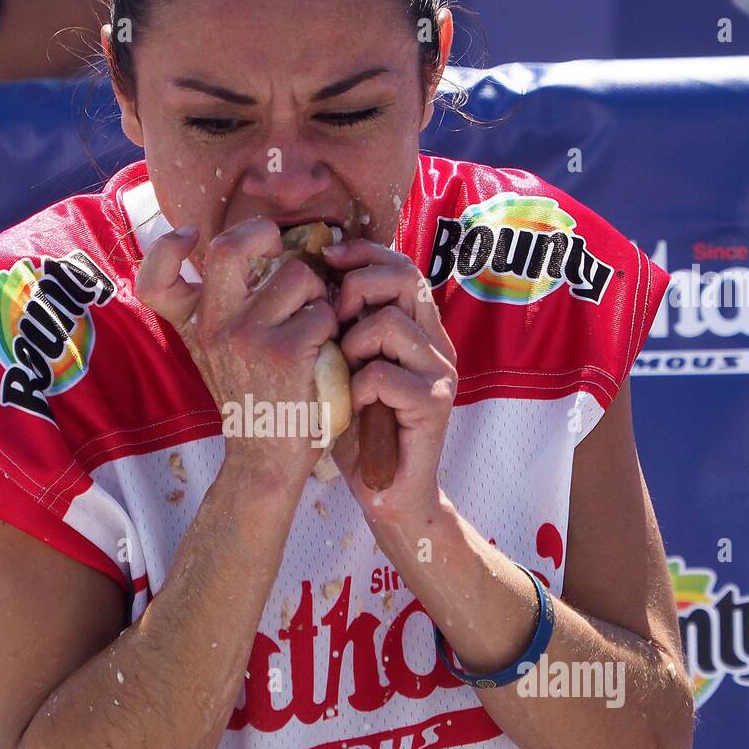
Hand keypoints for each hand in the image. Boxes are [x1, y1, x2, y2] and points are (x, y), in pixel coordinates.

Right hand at [134, 218, 340, 482]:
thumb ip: (226, 311)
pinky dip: (333, 327)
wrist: (266, 460)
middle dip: (264, 234)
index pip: (155, 279)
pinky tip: (325, 352)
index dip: (167, 247)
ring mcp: (246, 337)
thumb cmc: (256, 401)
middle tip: (281, 248)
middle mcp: (212, 327)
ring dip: (317, 294)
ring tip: (315, 323)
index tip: (191, 236)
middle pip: (227, 248)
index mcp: (195, 327)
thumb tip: (262, 254)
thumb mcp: (221, 357)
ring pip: (297, 275)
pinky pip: (323, 312)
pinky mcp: (284, 352)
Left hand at [322, 239, 456, 523]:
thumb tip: (310, 280)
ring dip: (352, 345)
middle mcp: (435, 344)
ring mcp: (439, 371)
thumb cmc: (360, 432)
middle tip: (333, 317)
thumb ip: (343, 329)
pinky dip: (357, 388)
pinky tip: (355, 407)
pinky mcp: (434, 401)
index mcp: (418, 330)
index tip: (328, 256)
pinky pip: (382, 373)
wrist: (389, 494)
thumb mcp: (346, 369)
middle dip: (358, 286)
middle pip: (405, 278)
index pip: (400, 267)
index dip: (364, 253)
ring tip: (345, 374)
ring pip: (389, 323)